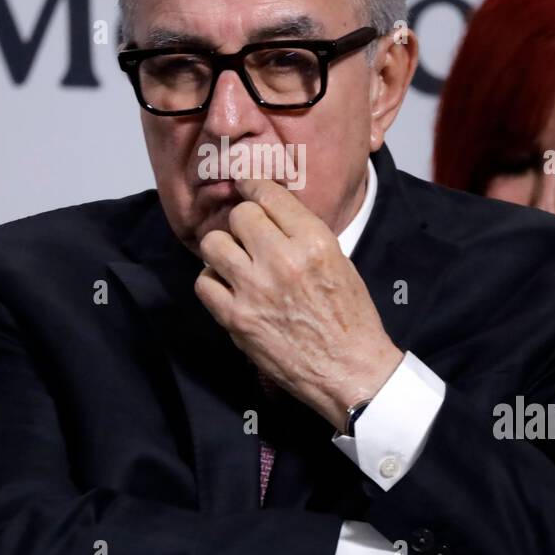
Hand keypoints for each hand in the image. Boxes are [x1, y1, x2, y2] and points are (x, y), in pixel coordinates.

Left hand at [194, 176, 403, 431]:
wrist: (350, 369)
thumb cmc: (349, 316)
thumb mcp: (337, 260)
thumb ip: (301, 233)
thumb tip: (267, 209)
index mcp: (314, 241)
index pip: (269, 195)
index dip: (252, 185)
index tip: (245, 185)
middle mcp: (282, 260)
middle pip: (239, 216)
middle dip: (242, 222)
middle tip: (248, 236)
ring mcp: (255, 290)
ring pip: (214, 244)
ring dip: (223, 249)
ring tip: (235, 260)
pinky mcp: (237, 319)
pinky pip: (204, 282)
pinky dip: (213, 281)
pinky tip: (229, 287)